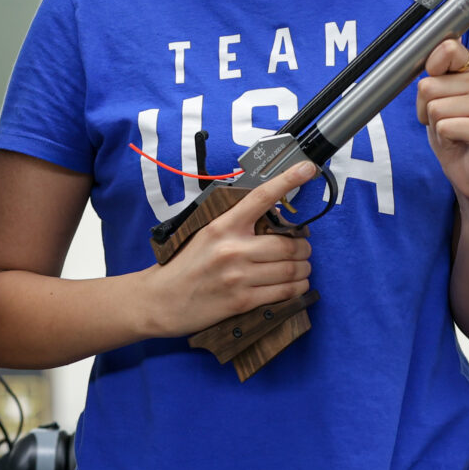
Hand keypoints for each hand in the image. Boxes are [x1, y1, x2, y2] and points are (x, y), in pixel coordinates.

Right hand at [145, 162, 315, 335]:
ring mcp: (238, 276)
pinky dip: (297, 288)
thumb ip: (236, 225)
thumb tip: (273, 217)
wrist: (161, 301)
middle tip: (304, 249)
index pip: (261, 197)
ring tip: (303, 268)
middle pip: (287, 243)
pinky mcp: (242, 300)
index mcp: (223, 226)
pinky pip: (283, 292)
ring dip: (304, 269)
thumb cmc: (185, 266)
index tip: (307, 168)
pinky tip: (297, 285)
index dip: (288, 180)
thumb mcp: (206, 234)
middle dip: (304, 247)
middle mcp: (232, 248)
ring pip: (290, 269)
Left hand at [416, 39, 468, 204]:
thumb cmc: (452, 135)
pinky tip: (458, 143)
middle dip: (425, 109)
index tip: (436, 91)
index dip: (430, 72)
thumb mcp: (436, 99)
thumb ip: (433, 74)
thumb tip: (433, 50)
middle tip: (444, 122)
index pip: (447, 48)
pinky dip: (443, 138)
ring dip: (434, 125)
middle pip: (428, 85)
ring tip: (452, 133)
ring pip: (434, 108)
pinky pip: (443, 126)